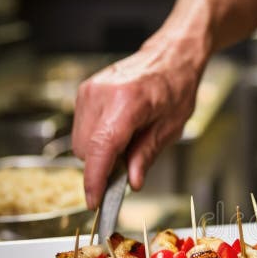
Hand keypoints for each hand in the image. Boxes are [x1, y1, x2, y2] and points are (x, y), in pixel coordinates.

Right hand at [72, 35, 204, 208]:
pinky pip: (82, 128)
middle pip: (86, 150)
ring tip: (129, 140)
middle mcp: (101, 94)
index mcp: (127, 102)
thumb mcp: (171, 127)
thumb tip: (132, 182)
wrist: (170, 56)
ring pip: (80, 142)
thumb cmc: (176, 87)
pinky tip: (119, 130)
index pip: (101, 148)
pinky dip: (97, 138)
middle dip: (103, 166)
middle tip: (130, 164)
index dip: (95, 179)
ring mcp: (89, 91)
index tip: (95, 201)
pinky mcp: (84, 91)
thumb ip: (147, 155)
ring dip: (99, 152)